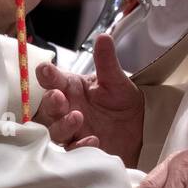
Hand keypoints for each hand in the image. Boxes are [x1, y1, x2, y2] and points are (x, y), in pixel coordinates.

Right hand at [32, 35, 143, 165]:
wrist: (141, 126)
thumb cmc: (121, 100)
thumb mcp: (116, 80)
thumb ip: (107, 61)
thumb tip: (104, 37)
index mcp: (71, 87)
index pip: (52, 79)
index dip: (46, 75)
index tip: (46, 70)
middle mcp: (67, 109)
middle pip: (48, 107)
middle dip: (50, 101)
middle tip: (58, 96)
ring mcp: (72, 130)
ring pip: (55, 130)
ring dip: (63, 124)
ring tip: (77, 116)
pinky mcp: (81, 148)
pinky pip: (73, 150)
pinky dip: (80, 146)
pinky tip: (92, 139)